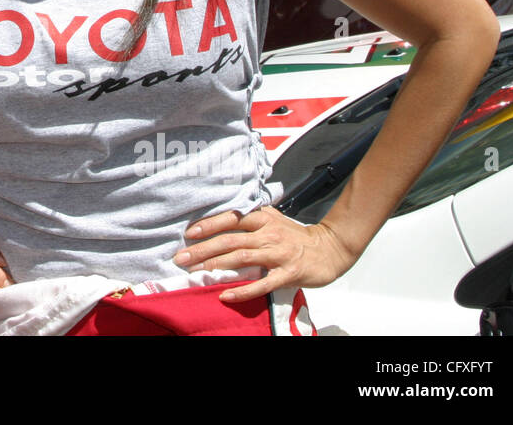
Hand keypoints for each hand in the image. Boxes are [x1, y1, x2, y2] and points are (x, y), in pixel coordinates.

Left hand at [172, 206, 356, 302]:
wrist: (330, 249)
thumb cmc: (296, 235)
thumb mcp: (273, 219)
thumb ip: (251, 218)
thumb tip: (221, 218)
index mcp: (263, 219)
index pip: (231, 219)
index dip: (208, 225)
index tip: (188, 234)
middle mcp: (268, 234)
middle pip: (230, 240)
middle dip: (203, 249)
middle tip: (181, 258)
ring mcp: (278, 254)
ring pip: (242, 258)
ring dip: (216, 266)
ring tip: (196, 273)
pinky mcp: (288, 274)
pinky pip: (262, 283)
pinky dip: (242, 291)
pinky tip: (225, 295)